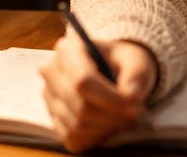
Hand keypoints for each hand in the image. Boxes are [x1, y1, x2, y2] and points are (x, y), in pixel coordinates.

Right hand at [40, 36, 157, 152]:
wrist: (112, 69)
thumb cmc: (123, 62)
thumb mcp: (136, 62)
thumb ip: (136, 76)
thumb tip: (131, 97)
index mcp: (69, 49)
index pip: (83, 81)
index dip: (110, 98)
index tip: (134, 105)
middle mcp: (52, 71)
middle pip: (80, 106)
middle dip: (113, 115)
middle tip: (135, 113)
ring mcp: (49, 97)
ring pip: (77, 125)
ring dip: (107, 127)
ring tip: (124, 116)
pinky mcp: (53, 120)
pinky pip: (73, 138)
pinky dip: (96, 136)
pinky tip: (109, 123)